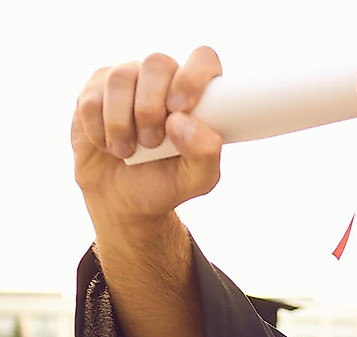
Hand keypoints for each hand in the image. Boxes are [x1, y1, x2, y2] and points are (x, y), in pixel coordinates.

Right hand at [72, 48, 223, 230]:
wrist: (123, 198)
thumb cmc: (165, 183)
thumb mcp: (197, 180)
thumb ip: (205, 154)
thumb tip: (180, 121)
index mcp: (193, 95)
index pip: (203, 59)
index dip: (193, 76)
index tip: (181, 109)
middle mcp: (160, 79)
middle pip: (157, 63)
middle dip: (152, 107)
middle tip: (152, 142)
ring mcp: (126, 80)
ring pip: (120, 78)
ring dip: (123, 123)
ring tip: (129, 151)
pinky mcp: (93, 91)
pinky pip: (92, 99)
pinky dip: (100, 131)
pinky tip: (109, 146)